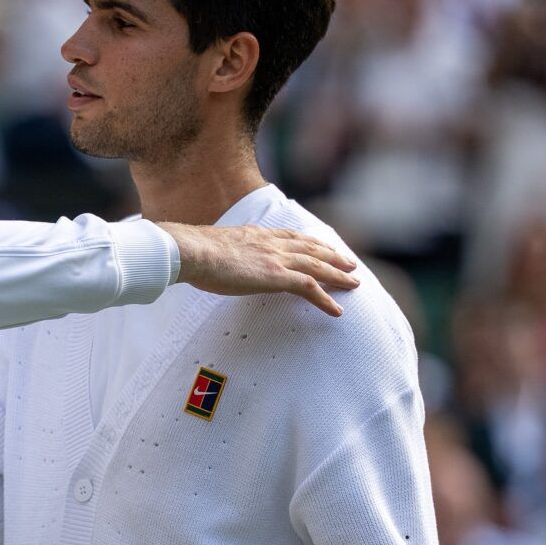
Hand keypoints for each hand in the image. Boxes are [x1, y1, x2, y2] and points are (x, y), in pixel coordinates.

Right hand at [156, 224, 359, 316]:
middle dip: (332, 255)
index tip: (322, 247)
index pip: (291, 237)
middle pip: (311, 248)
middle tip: (349, 263)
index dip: (310, 243)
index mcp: (257, 234)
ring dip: (338, 275)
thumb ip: (223, 252)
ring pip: (317, 266)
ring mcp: (276, 259)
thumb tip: (214, 260)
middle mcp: (271, 243)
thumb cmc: (193, 252)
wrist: (192, 251)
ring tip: (353, 283)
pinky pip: (309, 287)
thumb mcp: (213, 247)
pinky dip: (326, 298)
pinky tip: (336, 309)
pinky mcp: (276, 276)